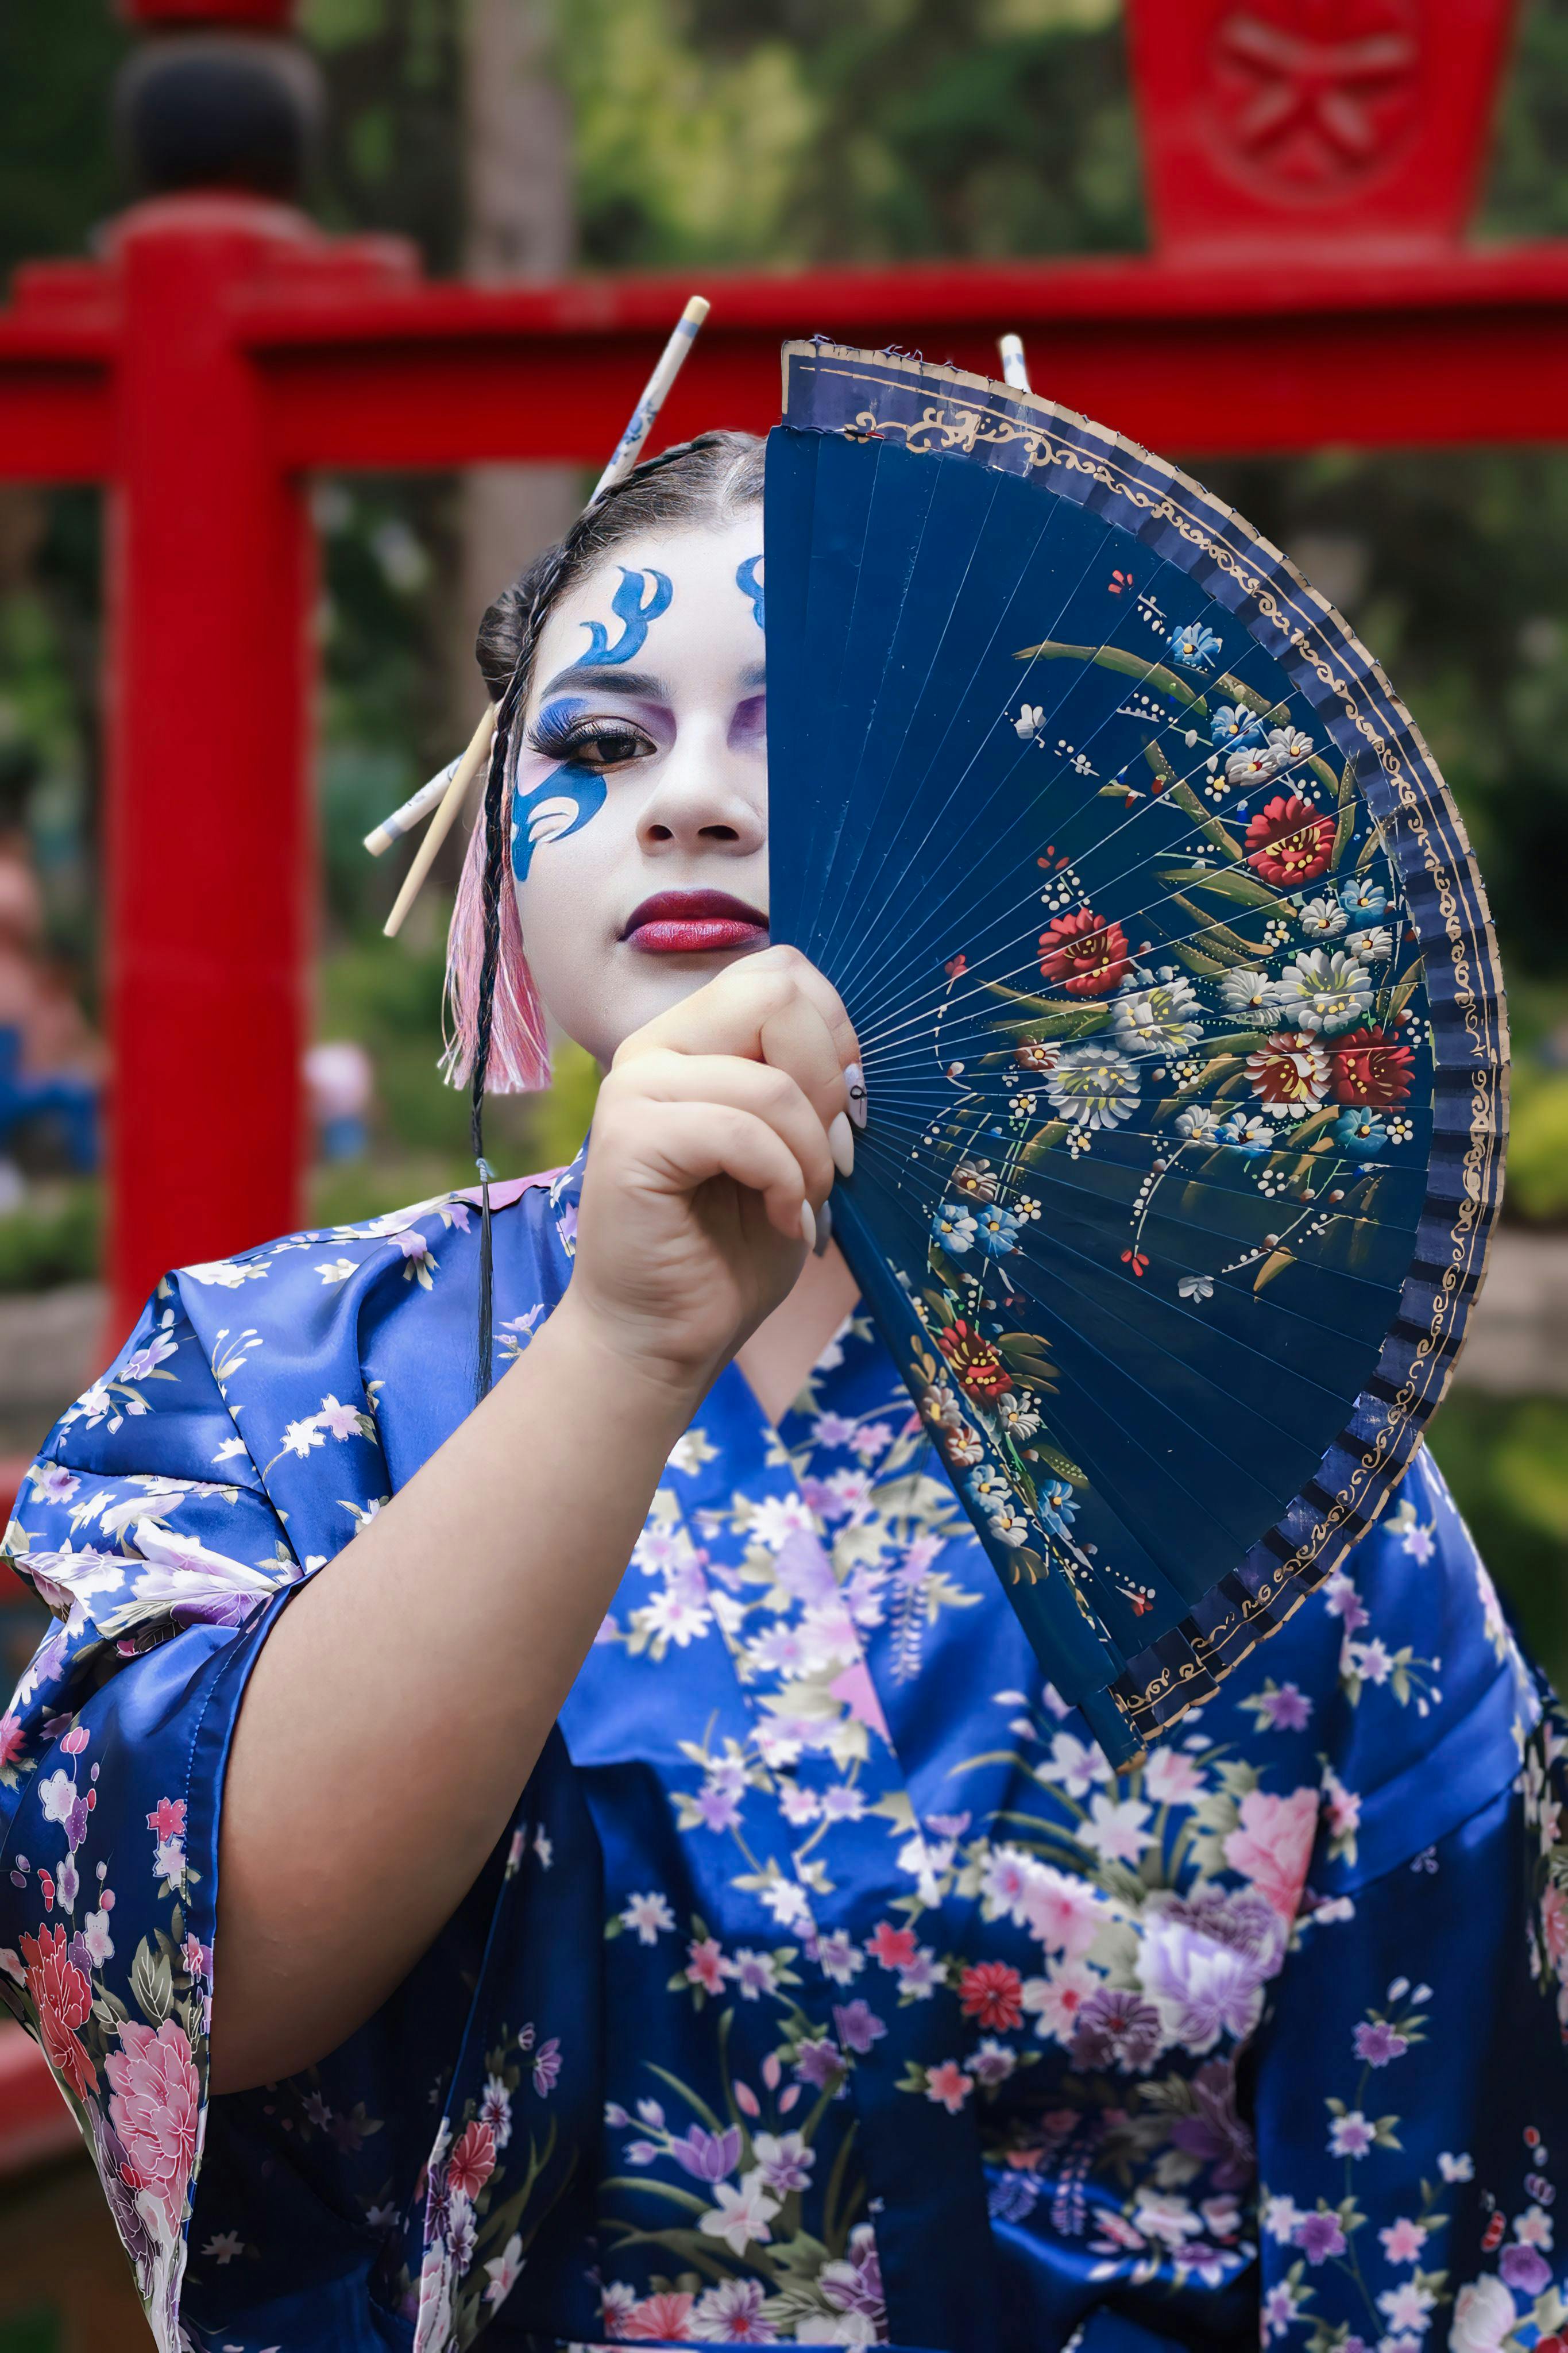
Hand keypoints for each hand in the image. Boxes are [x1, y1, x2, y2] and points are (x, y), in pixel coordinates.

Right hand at [559, 946, 859, 1397]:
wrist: (663, 1335)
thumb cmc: (729, 1246)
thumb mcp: (789, 1148)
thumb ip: (805, 1083)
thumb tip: (858, 1053)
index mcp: (694, 1037)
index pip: (782, 972)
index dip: (835, 1033)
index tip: (843, 1111)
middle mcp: (656, 1047)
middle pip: (777, 998)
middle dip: (829, 1083)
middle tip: (828, 1157)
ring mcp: (636, 1088)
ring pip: (769, 1081)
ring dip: (811, 1155)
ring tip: (800, 1204)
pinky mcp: (631, 1139)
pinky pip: (742, 1131)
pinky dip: (782, 1181)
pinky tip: (779, 1220)